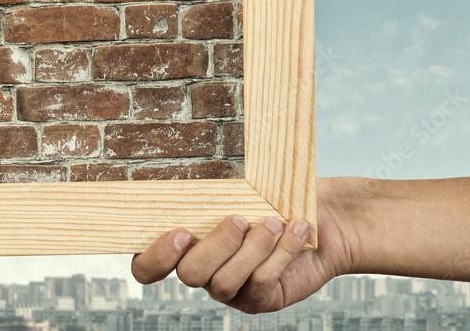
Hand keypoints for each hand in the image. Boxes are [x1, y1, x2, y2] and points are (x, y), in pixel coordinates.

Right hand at [131, 178, 357, 312]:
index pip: (146, 267)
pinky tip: (295, 229)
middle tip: (239, 220)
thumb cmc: (274, 198)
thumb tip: (187, 168)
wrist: (324, 218)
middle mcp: (202, 272)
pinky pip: (261, 283)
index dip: (156, 257)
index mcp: (184, 244)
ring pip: (225, 282)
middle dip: (216, 245)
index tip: (182, 233)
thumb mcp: (240, 189)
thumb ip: (212, 190)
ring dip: (253, 248)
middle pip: (189, 275)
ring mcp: (230, 291)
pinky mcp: (261, 299)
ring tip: (274, 223)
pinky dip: (281, 253)